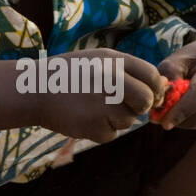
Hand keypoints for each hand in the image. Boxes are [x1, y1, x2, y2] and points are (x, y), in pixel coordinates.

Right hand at [31, 49, 167, 142]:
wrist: (34, 90)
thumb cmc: (69, 74)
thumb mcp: (98, 61)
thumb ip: (128, 70)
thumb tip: (161, 87)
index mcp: (113, 61)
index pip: (151, 75)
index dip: (153, 88)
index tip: (147, 94)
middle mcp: (111, 80)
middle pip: (145, 101)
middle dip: (140, 107)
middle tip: (123, 106)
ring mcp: (103, 104)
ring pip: (128, 120)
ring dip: (116, 118)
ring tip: (92, 107)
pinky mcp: (94, 127)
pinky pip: (111, 134)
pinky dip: (101, 130)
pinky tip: (84, 118)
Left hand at [155, 31, 195, 129]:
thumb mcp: (183, 56)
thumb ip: (170, 74)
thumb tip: (160, 100)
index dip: (180, 112)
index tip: (162, 121)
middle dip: (180, 120)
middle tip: (159, 118)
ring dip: (185, 122)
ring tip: (169, 113)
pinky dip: (192, 121)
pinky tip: (183, 112)